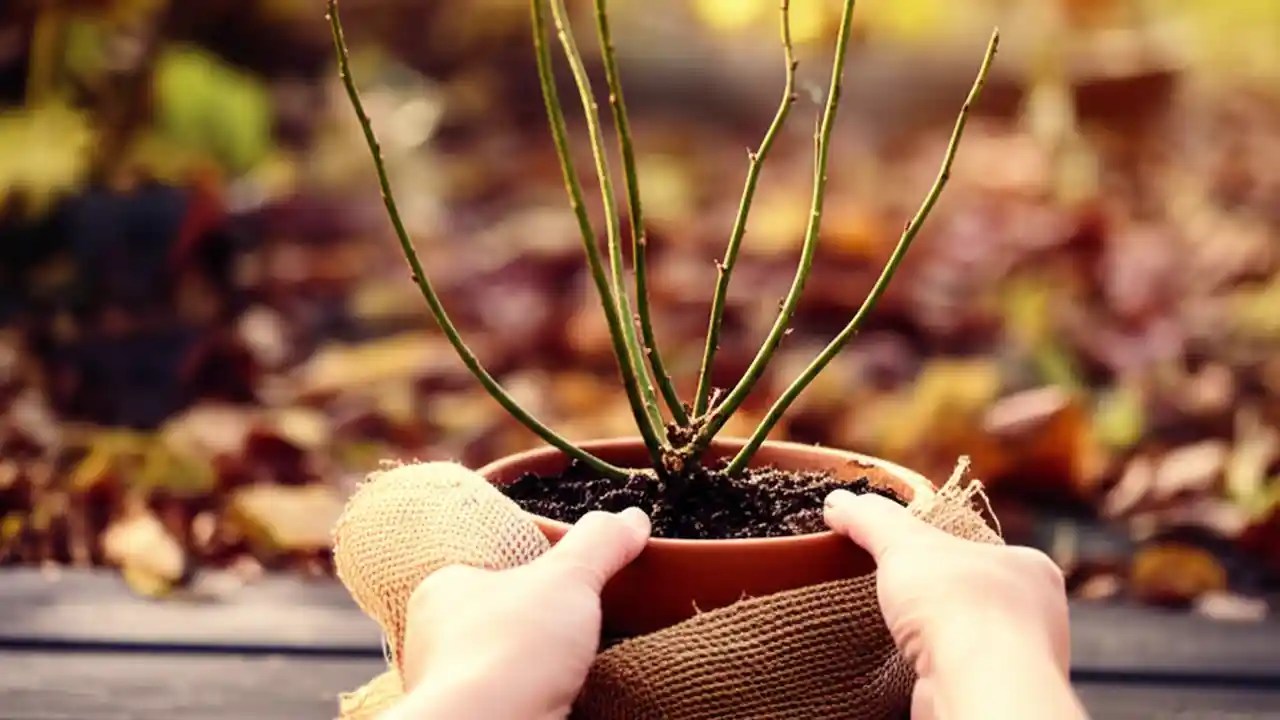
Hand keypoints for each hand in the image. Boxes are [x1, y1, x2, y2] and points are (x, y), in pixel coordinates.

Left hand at [387, 508, 649, 719]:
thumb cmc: (507, 650)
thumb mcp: (567, 578)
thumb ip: (599, 543)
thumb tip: (632, 518)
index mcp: (443, 590)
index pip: (489, 567)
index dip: (531, 568)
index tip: (567, 575)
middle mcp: (438, 640)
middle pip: (502, 618)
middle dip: (542, 622)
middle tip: (585, 620)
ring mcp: (457, 686)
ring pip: (510, 665)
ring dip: (545, 666)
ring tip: (584, 663)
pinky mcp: (482, 718)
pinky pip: (520, 699)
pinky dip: (546, 697)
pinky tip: (573, 696)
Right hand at [824, 490, 1085, 719]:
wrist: (976, 685)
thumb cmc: (960, 606)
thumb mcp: (903, 542)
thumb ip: (872, 519)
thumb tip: (838, 502)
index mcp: (1029, 569)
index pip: (981, 550)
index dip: (941, 549)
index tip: (907, 553)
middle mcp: (1035, 617)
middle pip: (972, 595)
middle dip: (935, 596)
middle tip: (896, 591)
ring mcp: (1017, 662)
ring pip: (966, 640)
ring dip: (933, 637)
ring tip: (897, 629)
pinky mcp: (993, 697)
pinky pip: (955, 675)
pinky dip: (930, 670)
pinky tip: (907, 665)